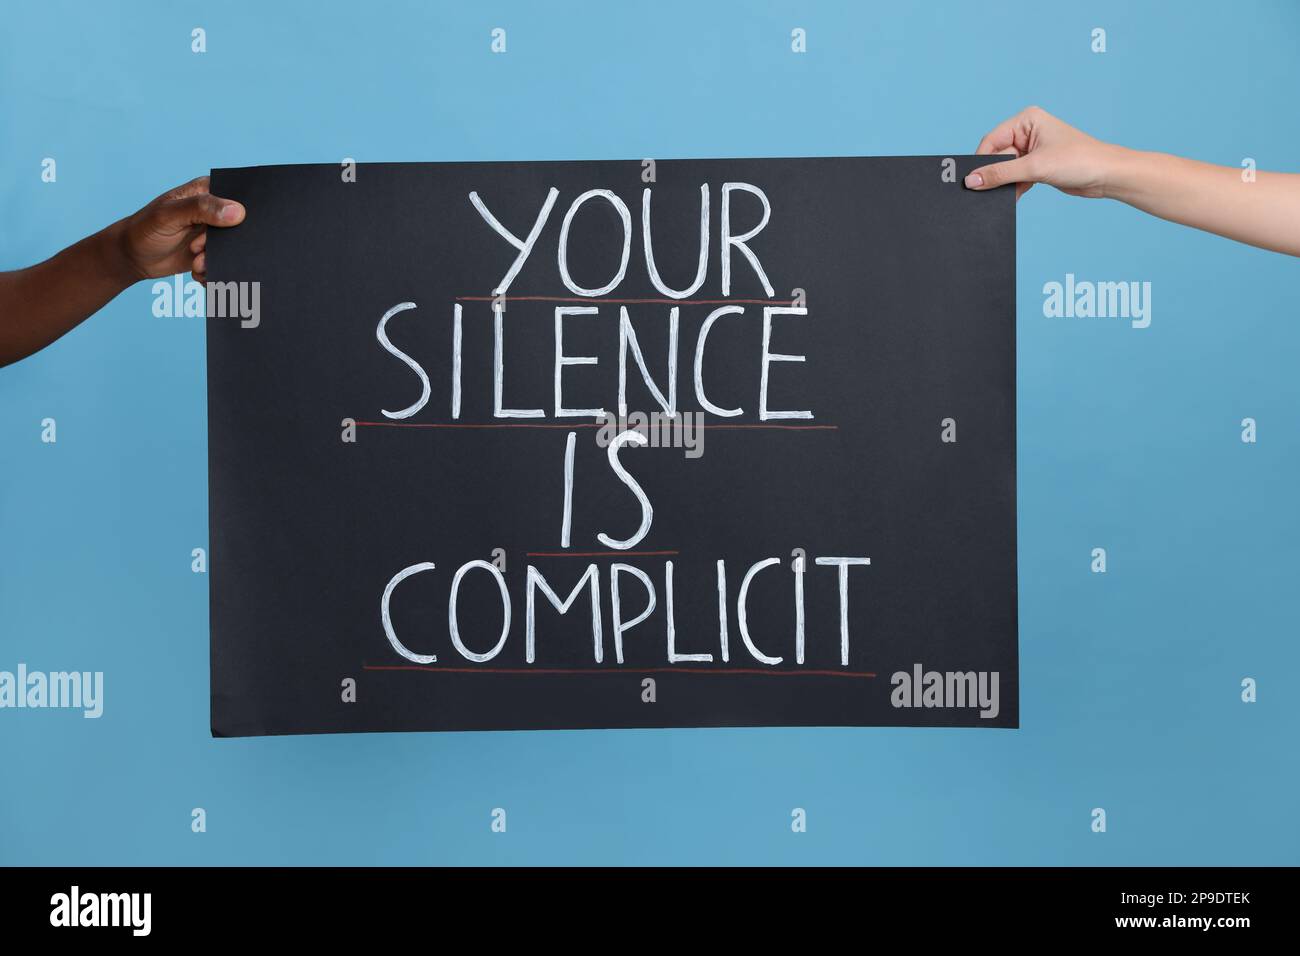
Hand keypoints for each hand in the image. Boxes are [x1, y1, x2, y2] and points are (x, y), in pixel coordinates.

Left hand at [111, 176, 245, 282]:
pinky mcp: (212, 253)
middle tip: (198, 249)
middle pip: (240, 226)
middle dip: (226, 244)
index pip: (237, 196)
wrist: (133, 258)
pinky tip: (197, 271)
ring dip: (217, 260)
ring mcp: (214, 233)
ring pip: (234, 248)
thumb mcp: (169, 216)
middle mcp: (214, 211)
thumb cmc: (144, 229)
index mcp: (207, 191)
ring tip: (196, 264)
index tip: (224, 230)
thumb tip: (238, 212)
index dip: (240, 213)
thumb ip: (201, 209)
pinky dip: (213, 271)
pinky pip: (225, 263)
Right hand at [965, 106, 1124, 200]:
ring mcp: (1032, 150)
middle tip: (989, 190)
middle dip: (994, 174)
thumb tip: (972, 180)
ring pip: (1005, 168)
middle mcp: (1028, 132)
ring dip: (1005, 183)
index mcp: (1026, 120)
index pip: (991, 140)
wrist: (1106, 175)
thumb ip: (1000, 174)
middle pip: (997, 155)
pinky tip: (1015, 196)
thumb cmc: (1079, 160)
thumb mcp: (1034, 167)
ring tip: (1009, 193)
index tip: (972, 181)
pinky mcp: (1037, 166)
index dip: (981, 161)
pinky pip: (1015, 177)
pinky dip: (1013, 188)